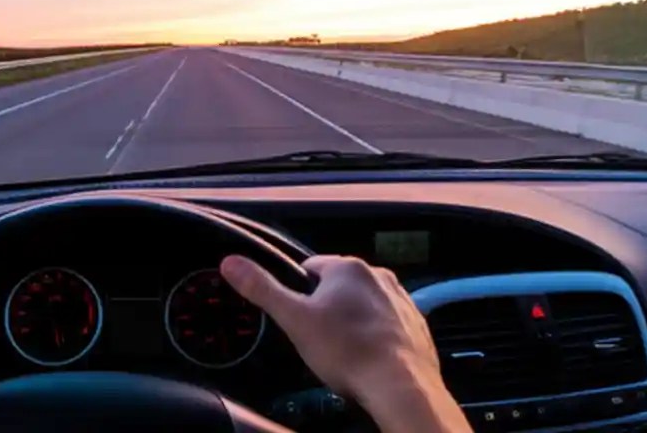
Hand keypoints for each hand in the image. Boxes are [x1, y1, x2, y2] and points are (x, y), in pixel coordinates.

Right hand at [220, 255, 468, 432]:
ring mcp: (401, 299)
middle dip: (326, 308)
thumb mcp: (294, 320)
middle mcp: (378, 275)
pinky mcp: (416, 323)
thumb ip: (262, 289)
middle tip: (318, 338)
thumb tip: (231, 262)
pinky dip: (376, 336)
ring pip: (363, 304)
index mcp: (347, 267)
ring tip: (344, 351)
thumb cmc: (346, 351)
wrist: (400, 385)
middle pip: (338, 287)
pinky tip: (368, 357)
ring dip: (352, 320)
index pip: (310, 268)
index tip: (298, 317)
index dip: (298, 294)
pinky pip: (387, 323)